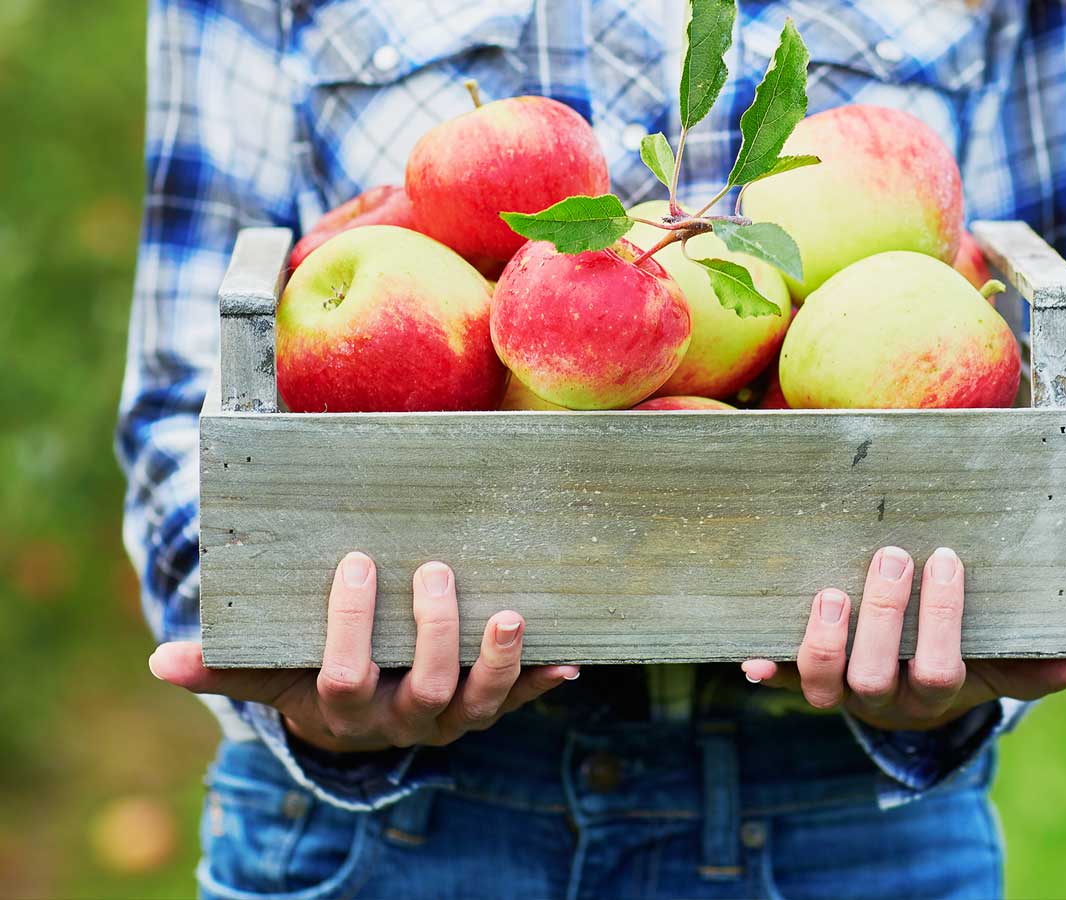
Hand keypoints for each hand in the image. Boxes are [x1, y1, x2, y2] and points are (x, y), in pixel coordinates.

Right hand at [149, 552, 578, 751]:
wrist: (359, 718)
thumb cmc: (309, 674)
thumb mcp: (269, 671)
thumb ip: (225, 664)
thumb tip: (162, 660)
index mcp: (344, 710)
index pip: (343, 675)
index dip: (350, 626)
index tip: (357, 565)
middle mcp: (401, 722)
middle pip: (422, 689)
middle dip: (432, 633)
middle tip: (436, 572)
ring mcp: (450, 718)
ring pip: (479, 702)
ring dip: (499, 662)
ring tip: (511, 615)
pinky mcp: (489, 708)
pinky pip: (521, 700)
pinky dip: (544, 680)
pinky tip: (570, 659)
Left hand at [741, 547, 1065, 730]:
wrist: (912, 687)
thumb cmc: (968, 658)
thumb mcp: (1006, 663)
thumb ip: (1047, 665)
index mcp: (936, 693)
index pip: (941, 668)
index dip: (940, 620)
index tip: (946, 558)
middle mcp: (884, 699)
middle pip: (877, 676)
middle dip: (883, 618)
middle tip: (891, 557)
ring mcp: (840, 690)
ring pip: (822, 684)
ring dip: (821, 642)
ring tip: (828, 592)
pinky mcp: (803, 676)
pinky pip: (779, 678)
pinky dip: (764, 668)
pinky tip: (749, 656)